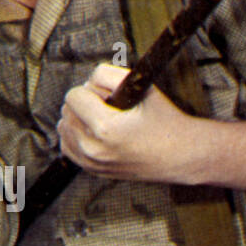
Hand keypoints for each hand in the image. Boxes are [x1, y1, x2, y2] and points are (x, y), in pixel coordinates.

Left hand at [58, 63, 211, 184]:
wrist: (181, 156)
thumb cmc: (165, 119)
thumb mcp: (142, 87)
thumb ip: (109, 75)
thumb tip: (87, 82)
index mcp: (105, 128)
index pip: (74, 96)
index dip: (91, 88)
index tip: (109, 93)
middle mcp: (93, 149)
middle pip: (67, 111)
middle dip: (86, 102)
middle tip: (112, 106)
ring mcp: (91, 163)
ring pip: (64, 128)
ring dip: (79, 118)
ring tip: (106, 118)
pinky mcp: (92, 170)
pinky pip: (67, 145)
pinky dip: (76, 135)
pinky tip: (97, 131)